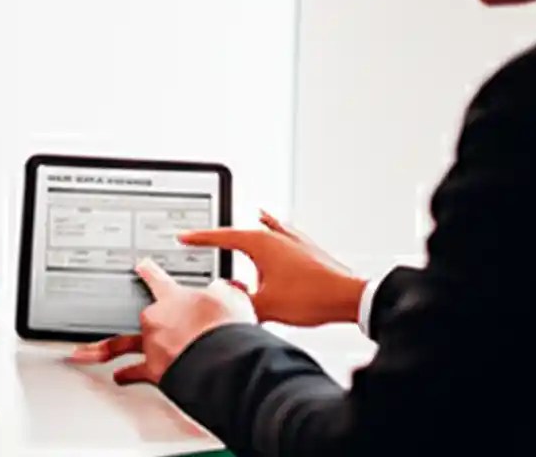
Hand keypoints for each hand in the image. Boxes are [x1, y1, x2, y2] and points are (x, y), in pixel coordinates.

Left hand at [69, 258, 255, 383]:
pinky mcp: (154, 369)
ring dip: (102, 349)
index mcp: (174, 298)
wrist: (222, 358)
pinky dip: (126, 375)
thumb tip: (224, 289)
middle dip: (156, 320)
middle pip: (147, 315)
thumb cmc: (226, 327)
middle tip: (168, 324)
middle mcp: (157, 319)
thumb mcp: (232, 298)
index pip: (157, 279)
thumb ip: (223, 292)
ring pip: (122, 344)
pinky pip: (135, 372)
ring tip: (86, 352)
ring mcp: (151, 344)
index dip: (148, 271)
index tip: (140, 266)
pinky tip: (119, 377)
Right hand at [178, 211, 365, 326]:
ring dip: (245, 238)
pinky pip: (279, 235)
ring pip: (260, 233)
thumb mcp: (265, 305)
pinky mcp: (306, 248)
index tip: (184, 236)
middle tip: (202, 241)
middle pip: (239, 233)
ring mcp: (293, 240)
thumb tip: (225, 296)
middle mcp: (276, 236)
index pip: (221, 236)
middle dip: (220, 239)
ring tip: (233, 241)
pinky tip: (271, 230)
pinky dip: (269, 235)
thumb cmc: (313, 296)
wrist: (350, 297)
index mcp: (261, 243)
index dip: (199, 238)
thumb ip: (238, 301)